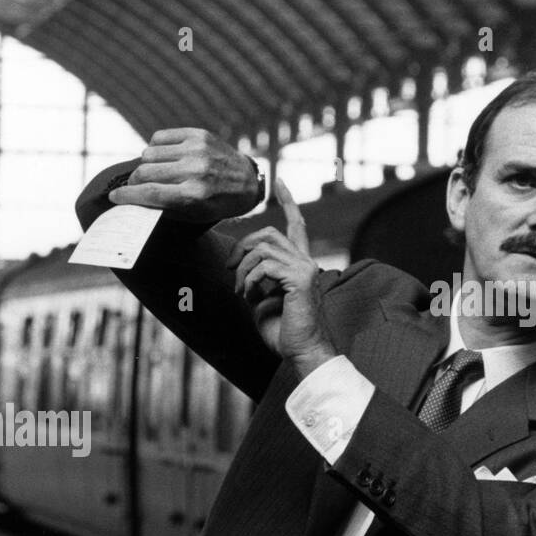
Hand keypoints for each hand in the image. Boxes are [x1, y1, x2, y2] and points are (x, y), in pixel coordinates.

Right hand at [107, 128, 262, 222]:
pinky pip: (159, 137)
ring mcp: (196, 150)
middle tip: (135, 187)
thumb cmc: (216, 203)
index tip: (114, 197)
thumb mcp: (192, 215)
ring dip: (145, 164)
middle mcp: (194, 170)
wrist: (247, 181)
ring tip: (153, 172)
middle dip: (134, 182)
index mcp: (193, 196)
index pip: (149, 194)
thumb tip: (132, 201)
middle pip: (144, 172)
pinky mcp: (198, 134)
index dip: (127, 196)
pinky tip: (163, 157)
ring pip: (148, 153)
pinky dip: (155, 148)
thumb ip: (163, 207)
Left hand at [227, 177, 335, 374]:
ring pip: (262, 249)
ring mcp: (305, 268)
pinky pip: (263, 267)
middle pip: (268, 233)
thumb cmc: (284, 333)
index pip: (296, 225)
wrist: (303, 353)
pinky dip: (248, 281)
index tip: (278, 182)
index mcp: (299, 265)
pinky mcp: (300, 278)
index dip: (288, 201)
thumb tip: (239, 271)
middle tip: (229, 269)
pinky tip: (249, 297)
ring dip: (242, 271)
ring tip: (241, 292)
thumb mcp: (262, 302)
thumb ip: (255, 281)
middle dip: (242, 247)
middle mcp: (305, 261)